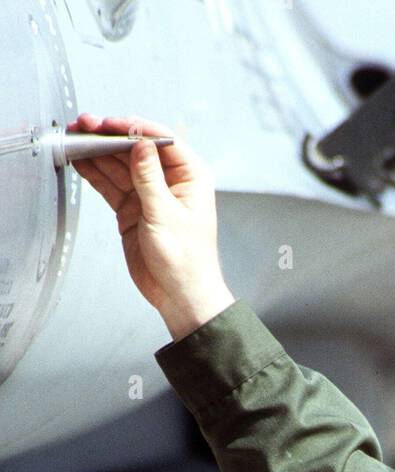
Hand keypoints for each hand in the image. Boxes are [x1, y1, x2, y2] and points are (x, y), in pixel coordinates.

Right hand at [68, 112, 234, 338]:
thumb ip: (149, 178)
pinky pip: (110, 185)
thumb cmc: (186, 262)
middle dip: (109, 137)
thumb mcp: (166, 215)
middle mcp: (169, 182)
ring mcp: (148, 195)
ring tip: (75, 139)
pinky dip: (95, 173)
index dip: (134, 128)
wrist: (179, 296)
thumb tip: (140, 144)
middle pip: (135, 149)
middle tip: (85, 126)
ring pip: (119, 165)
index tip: (111, 124)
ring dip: (97, 152)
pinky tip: (79, 161)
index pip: (160, 141)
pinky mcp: (132, 210)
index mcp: (190, 177)